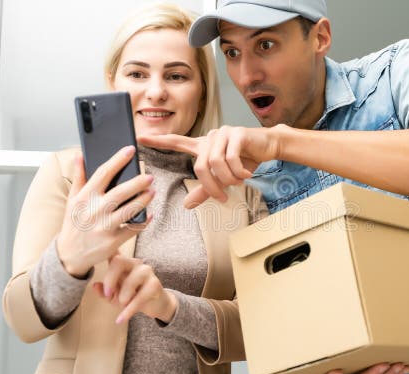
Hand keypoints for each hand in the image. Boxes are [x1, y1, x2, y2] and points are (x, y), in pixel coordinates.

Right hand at [56, 146, 153, 277]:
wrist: (69, 254)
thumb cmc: (73, 223)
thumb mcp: (72, 200)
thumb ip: (78, 177)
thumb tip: (80, 155)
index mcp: (84, 197)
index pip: (102, 173)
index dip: (118, 160)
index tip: (130, 149)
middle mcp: (94, 211)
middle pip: (119, 192)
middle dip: (137, 183)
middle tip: (149, 176)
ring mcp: (103, 227)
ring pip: (128, 211)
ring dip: (143, 201)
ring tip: (152, 192)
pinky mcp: (112, 242)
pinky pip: (132, 229)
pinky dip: (143, 221)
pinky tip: (150, 214)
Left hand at [91, 254, 176, 323]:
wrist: (154, 305)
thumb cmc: (131, 297)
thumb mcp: (114, 296)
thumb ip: (103, 291)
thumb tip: (94, 286)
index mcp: (123, 262)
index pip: (112, 253)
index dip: (103, 253)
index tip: (93, 261)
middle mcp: (135, 263)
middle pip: (119, 261)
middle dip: (110, 279)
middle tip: (107, 294)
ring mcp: (146, 272)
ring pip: (130, 281)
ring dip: (123, 297)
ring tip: (122, 304)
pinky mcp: (155, 285)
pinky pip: (139, 298)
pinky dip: (128, 311)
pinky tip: (120, 319)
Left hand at [138, 125, 282, 206]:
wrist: (269, 146)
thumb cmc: (245, 160)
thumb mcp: (224, 178)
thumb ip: (206, 190)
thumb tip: (187, 205)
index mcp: (203, 146)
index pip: (176, 142)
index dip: (158, 142)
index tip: (139, 140)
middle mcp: (209, 137)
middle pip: (200, 166)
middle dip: (212, 186)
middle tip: (223, 197)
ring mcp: (223, 133)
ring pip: (216, 163)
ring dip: (228, 179)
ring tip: (239, 182)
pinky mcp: (237, 133)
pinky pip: (231, 158)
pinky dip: (238, 171)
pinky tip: (247, 174)